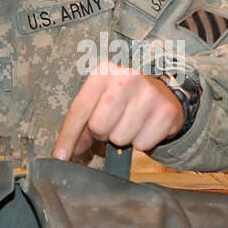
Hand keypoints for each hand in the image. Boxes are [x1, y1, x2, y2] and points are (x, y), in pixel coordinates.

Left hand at [51, 64, 184, 160]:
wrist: (163, 93)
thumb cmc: (124, 100)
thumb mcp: (100, 102)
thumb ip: (81, 125)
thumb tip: (65, 153)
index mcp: (104, 72)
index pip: (79, 109)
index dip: (68, 136)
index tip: (60, 156)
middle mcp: (127, 77)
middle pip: (98, 126)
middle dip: (102, 133)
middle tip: (113, 123)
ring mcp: (150, 94)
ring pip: (120, 138)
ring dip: (123, 138)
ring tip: (130, 122)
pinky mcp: (166, 112)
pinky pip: (142, 145)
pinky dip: (141, 142)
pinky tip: (145, 126)